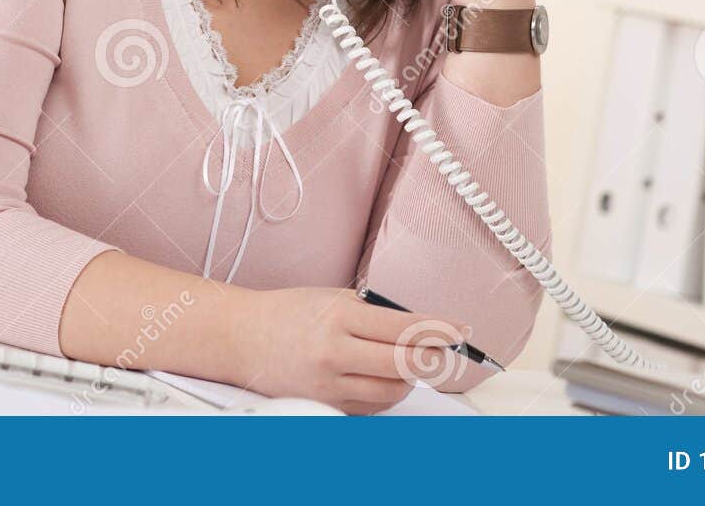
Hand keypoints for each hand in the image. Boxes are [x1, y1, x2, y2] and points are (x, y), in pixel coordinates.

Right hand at [227, 287, 461, 414]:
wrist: (243, 338)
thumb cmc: (289, 312)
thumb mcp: (334, 297)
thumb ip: (375, 313)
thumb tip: (420, 327)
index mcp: (339, 317)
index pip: (405, 326)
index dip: (440, 329)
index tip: (461, 329)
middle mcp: (335, 353)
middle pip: (405, 364)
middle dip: (432, 357)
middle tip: (443, 349)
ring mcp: (330, 384)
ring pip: (393, 391)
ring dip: (410, 377)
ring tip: (410, 361)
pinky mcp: (325, 405)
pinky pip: (373, 406)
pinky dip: (387, 393)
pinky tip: (384, 377)